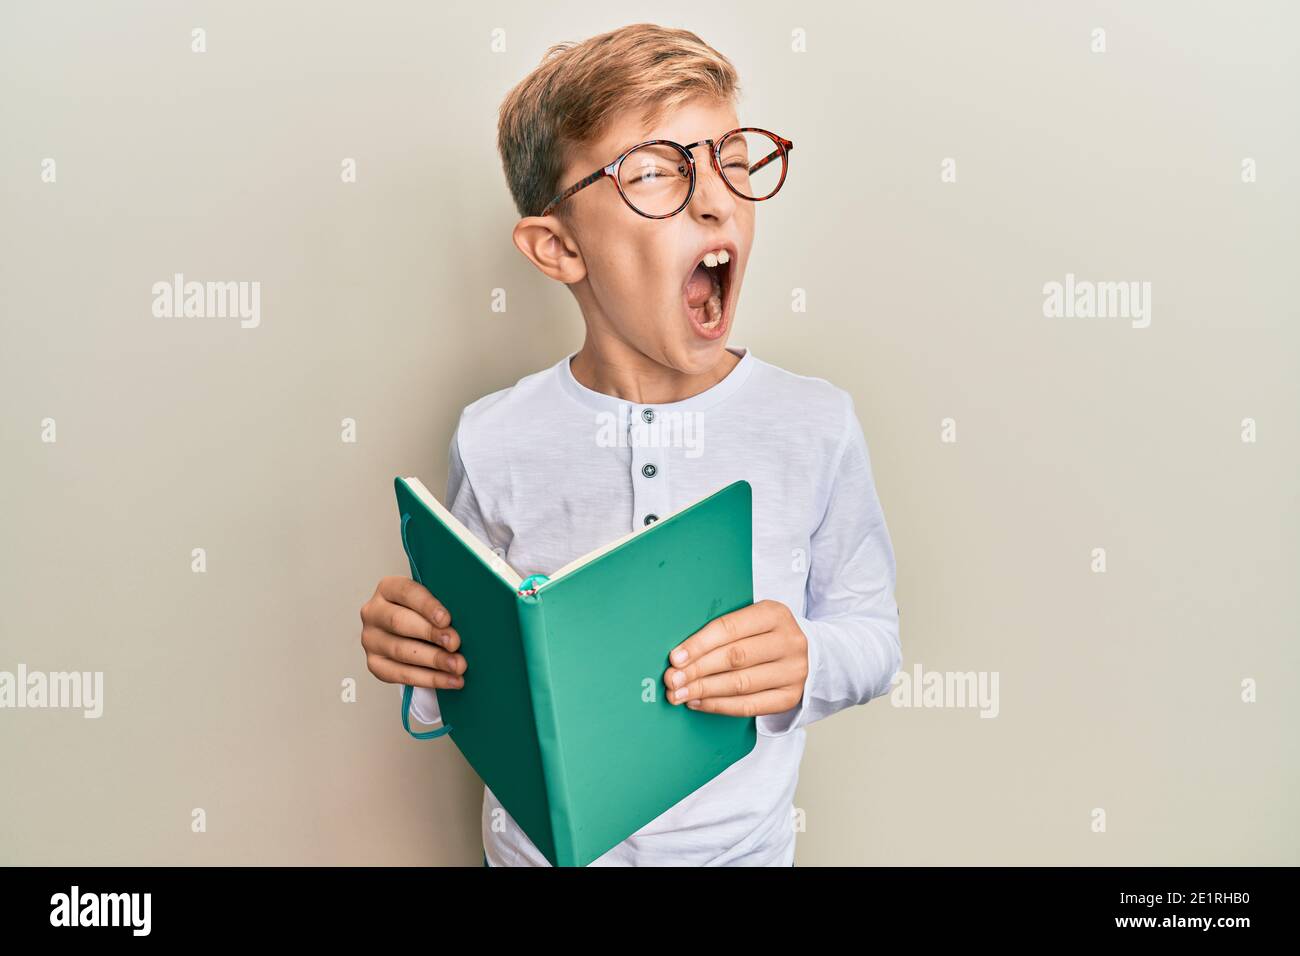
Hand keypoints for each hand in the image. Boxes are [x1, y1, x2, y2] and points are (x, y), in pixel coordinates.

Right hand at [360, 576, 465, 689]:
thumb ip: (442, 606)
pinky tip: (450, 680)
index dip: (427, 606)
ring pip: (401, 651)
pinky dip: (429, 679)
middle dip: (431, 634)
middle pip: (400, 622)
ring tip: (457, 666)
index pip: (406, 592)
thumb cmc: (427, 614)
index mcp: (388, 588)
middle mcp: (374, 613)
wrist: (413, 634)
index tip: (446, 619)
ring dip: (433, 661)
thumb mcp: (432, 602)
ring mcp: (371, 639)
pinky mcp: (375, 664)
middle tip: (455, 643)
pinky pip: (401, 674)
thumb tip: (466, 620)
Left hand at [663, 599, 808, 716]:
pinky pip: (750, 706)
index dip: (699, 644)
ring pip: (740, 684)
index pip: (730, 628)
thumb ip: (722, 632)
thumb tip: (680, 655)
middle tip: (672, 680)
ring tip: (680, 694)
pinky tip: (699, 703)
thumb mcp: (750, 620)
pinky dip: (720, 706)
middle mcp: (789, 641)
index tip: (675, 658)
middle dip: (697, 670)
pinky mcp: (791, 697)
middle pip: (735, 658)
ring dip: (704, 691)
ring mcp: (794, 671)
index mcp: (774, 613)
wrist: (802, 653)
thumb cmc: (763, 634)